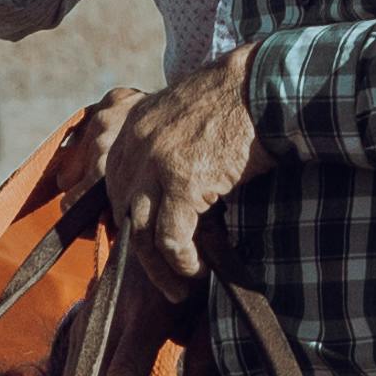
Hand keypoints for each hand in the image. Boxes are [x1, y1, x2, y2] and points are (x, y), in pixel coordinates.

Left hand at [103, 50, 256, 296]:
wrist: (260, 87)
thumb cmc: (236, 104)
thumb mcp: (186, 119)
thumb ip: (167, 149)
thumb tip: (171, 197)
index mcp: (133, 128)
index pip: (114, 186)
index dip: (127, 222)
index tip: (142, 247)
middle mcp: (135, 146)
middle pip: (123, 214)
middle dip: (140, 254)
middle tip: (163, 278)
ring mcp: (155, 165)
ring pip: (141, 234)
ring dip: (160, 270)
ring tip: (179, 288)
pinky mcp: (182, 183)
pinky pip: (171, 238)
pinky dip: (182, 263)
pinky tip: (198, 272)